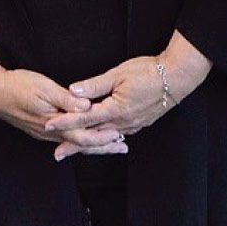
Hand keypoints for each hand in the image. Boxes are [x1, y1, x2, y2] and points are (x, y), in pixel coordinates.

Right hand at [0, 63, 113, 148]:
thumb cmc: (17, 85)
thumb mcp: (44, 87)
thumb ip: (66, 99)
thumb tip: (88, 107)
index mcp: (54, 123)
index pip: (84, 136)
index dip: (103, 137)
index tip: (120, 136)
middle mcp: (50, 132)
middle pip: (81, 144)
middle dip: (103, 146)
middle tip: (122, 147)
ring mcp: (43, 132)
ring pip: (73, 143)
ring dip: (92, 144)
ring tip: (109, 144)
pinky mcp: (38, 128)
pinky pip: (63, 139)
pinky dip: (78, 140)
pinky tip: (82, 138)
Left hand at [42, 32, 211, 160]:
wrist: (177, 78)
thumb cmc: (148, 72)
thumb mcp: (118, 74)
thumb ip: (95, 85)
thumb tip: (74, 91)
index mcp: (116, 109)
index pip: (84, 118)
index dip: (65, 122)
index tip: (49, 126)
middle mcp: (123, 122)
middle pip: (93, 136)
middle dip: (74, 144)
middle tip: (57, 153)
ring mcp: (132, 125)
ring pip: (105, 137)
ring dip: (89, 144)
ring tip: (74, 149)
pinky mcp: (139, 123)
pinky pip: (117, 134)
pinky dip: (104, 139)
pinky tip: (100, 140)